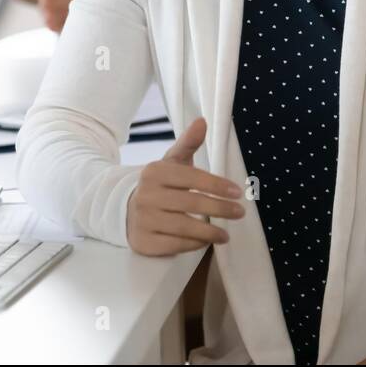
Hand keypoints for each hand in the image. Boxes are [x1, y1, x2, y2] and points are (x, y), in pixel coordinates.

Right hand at [126, 118, 246, 255]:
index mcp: (155, 172)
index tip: (238, 193)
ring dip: (210, 232)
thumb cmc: (159, 185)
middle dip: (220, 208)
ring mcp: (143, 220)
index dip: (216, 185)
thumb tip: (202, 121)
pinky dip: (193, 244)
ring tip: (226, 234)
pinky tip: (206, 241)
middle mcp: (146, 195)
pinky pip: (174, 245)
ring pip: (184, 227)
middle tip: (239, 213)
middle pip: (191, 202)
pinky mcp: (143, 242)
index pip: (191, 177)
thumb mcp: (172, 163)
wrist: (125, 210)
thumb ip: (188, 143)